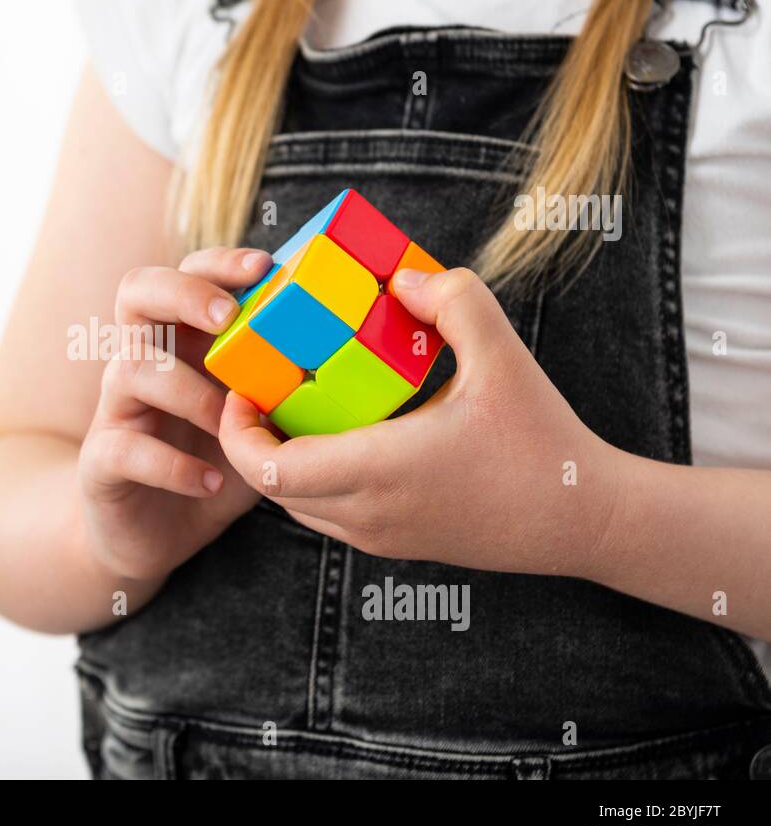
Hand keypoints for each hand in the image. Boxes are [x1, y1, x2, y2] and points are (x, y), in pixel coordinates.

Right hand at [78, 247, 271, 582]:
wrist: (152, 535)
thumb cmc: (210, 463)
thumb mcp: (255, 420)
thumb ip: (284, 388)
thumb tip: (353, 360)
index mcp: (180, 341)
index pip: (184, 274)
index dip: (217, 262)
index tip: (264, 265)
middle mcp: (141, 361)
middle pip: (136, 294)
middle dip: (183, 294)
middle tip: (228, 317)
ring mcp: (116, 409)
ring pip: (129, 368)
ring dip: (188, 392)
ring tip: (231, 425)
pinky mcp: (101, 460)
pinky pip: (124, 448)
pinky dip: (173, 465)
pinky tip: (212, 481)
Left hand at [217, 267, 622, 578]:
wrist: (587, 520)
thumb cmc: (544, 441)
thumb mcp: (505, 356)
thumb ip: (455, 301)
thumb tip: (402, 279)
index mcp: (378, 470)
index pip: (267, 469)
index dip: (237, 430)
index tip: (243, 388)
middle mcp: (368, 514)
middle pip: (270, 489)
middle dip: (253, 438)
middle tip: (265, 388)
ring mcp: (380, 538)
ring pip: (297, 506)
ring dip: (282, 462)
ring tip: (299, 408)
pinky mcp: (397, 546)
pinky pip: (329, 517)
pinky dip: (314, 482)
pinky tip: (342, 437)